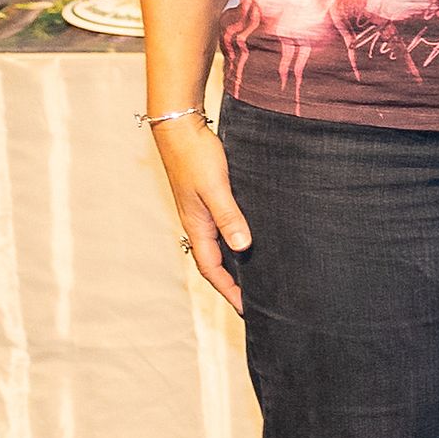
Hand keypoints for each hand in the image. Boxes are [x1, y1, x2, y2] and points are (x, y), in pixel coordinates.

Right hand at [151, 119, 248, 314]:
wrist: (180, 129)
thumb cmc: (196, 156)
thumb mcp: (215, 188)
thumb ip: (228, 216)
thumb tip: (242, 247)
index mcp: (197, 226)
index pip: (211, 268)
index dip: (228, 290)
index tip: (246, 308)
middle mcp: (198, 223)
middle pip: (214, 262)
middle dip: (231, 284)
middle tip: (255, 300)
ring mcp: (201, 211)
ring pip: (218, 246)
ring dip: (234, 264)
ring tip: (257, 277)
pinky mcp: (208, 198)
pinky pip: (222, 228)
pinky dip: (235, 241)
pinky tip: (251, 240)